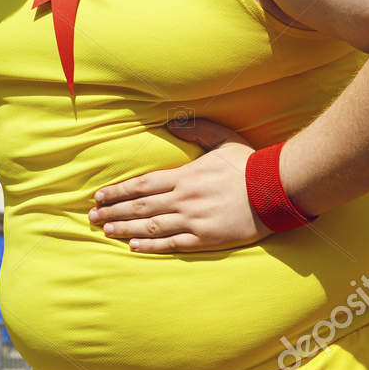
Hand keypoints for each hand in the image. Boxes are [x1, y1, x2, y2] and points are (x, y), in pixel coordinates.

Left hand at [87, 117, 271, 252]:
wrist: (276, 190)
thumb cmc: (250, 164)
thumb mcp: (223, 139)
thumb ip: (197, 129)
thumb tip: (172, 122)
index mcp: (185, 176)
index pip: (142, 185)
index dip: (118, 191)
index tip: (99, 196)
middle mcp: (184, 199)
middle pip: (140, 207)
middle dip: (113, 211)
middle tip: (92, 217)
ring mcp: (194, 220)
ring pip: (151, 226)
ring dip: (125, 229)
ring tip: (106, 231)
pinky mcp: (206, 238)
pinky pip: (173, 243)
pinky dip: (151, 245)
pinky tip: (134, 246)